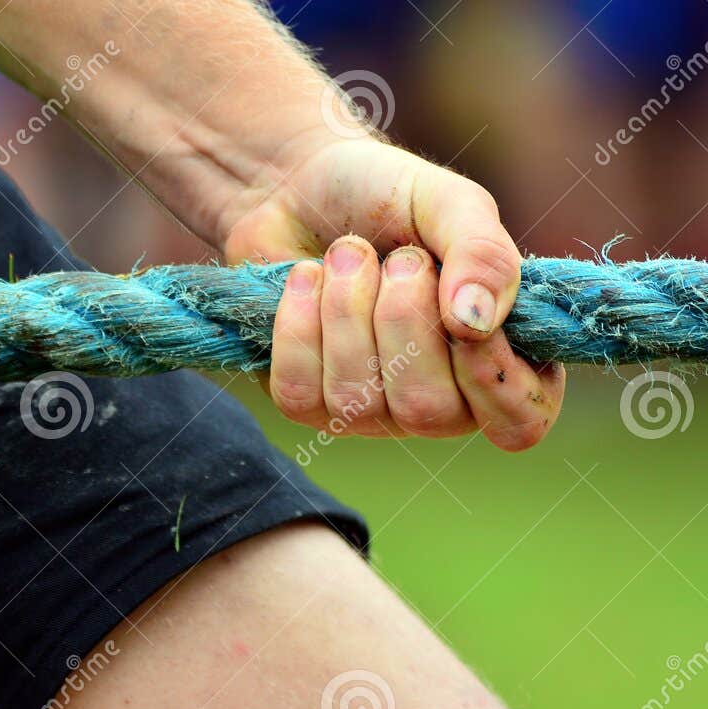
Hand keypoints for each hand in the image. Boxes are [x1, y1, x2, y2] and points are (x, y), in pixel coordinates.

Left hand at [223, 137, 564, 449]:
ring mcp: (367, 410)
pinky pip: (299, 391)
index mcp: (499, 357)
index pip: (520, 421)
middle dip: (404, 321)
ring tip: (347, 253)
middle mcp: (438, 398)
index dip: (492, 379)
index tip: (460, 316)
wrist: (293, 183)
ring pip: (357, 400)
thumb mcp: (450, 204)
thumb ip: (484, 255)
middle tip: (399, 258)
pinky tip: (306, 278)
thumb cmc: (386, 195)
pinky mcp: (304, 402)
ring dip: (347, 311)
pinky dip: (299, 324)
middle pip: (428, 410)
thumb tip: (478, 323)